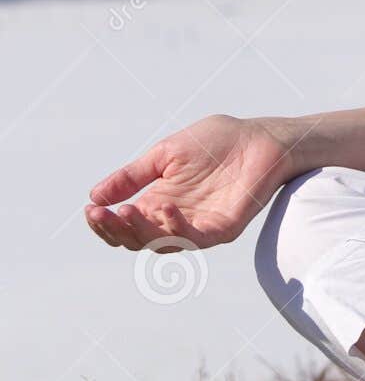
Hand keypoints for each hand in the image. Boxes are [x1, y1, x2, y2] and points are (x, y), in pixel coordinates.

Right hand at [84, 114, 298, 250]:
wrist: (259, 137)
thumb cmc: (217, 142)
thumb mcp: (165, 154)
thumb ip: (133, 176)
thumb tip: (95, 195)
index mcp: (159, 202)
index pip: (124, 224)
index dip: (105, 222)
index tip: (90, 209)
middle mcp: (175, 219)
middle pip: (136, 240)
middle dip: (115, 229)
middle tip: (100, 214)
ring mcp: (198, 226)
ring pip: (161, 243)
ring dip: (140, 230)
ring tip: (125, 210)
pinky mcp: (221, 229)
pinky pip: (194, 238)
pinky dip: (176, 228)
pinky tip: (165, 208)